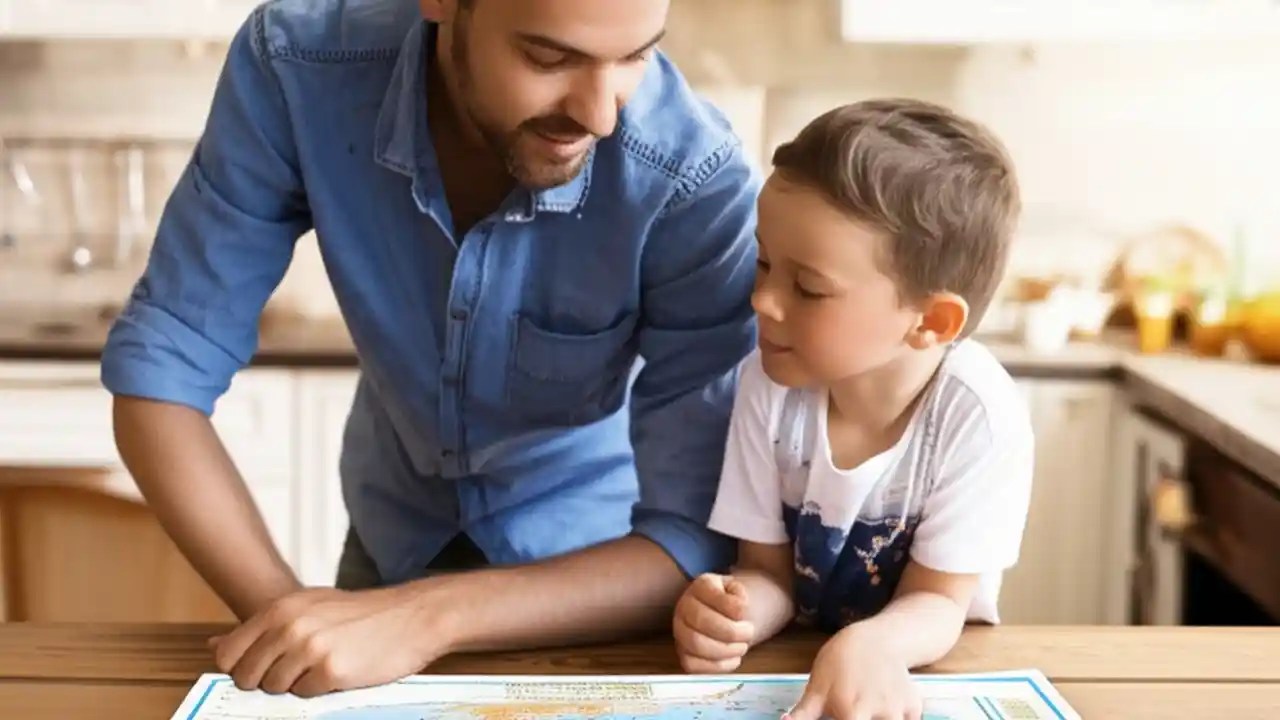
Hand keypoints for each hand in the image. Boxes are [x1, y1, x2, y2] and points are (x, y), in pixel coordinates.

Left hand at [209, 584, 448, 696]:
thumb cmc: (360, 615)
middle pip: (248, 677)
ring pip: (275, 689)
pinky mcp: (331, 672)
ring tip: (322, 666)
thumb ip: (261, 626)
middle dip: (266, 682)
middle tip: (297, 670)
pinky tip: (340, 672)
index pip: (229, 654)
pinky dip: (319, 692)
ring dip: (295, 686)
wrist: (413, 616)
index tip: (261, 669)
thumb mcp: (308, 607)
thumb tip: (214, 646)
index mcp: (281, 608)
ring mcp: (310, 649)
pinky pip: (305, 697)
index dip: (241, 670)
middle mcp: (290, 626)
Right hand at [673, 573, 754, 672]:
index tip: (746, 614)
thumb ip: (740, 595)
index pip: (715, 596)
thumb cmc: (730, 602)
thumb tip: (740, 609)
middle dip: (732, 632)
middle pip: (703, 622)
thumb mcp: (737, 590)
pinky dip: (718, 666)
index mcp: (701, 587)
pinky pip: (694, 665)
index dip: (735, 608)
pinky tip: (733, 659)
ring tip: (742, 647)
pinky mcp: (683, 654)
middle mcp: (684, 607)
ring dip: (726, 650)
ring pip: (697, 644)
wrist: (720, 614)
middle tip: (749, 633)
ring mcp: (680, 632)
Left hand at [785, 628, 922, 719]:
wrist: (874, 639)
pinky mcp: (915, 707)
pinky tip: (882, 712)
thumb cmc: (840, 663)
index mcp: (852, 712)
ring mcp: (900, 710)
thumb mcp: (816, 688)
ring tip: (867, 711)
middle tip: (855, 713)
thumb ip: (802, 713)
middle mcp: (881, 713)